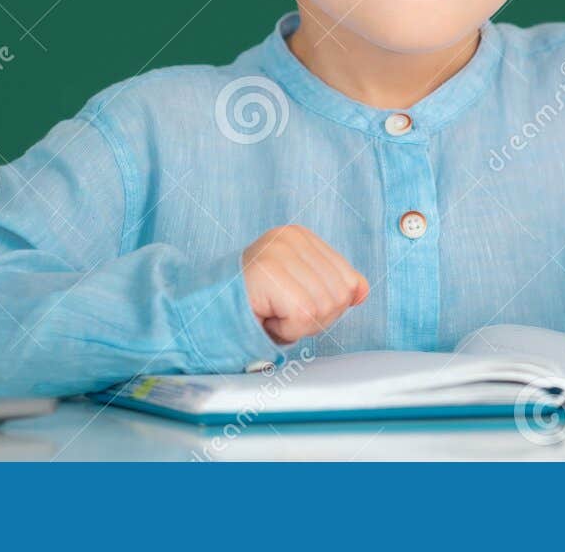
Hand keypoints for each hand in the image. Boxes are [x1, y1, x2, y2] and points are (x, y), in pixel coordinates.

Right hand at [241, 225, 368, 343]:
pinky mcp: (272, 274)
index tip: (293, 303)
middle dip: (314, 317)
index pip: (348, 278)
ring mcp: (281, 253)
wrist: (202, 310)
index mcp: (300, 236)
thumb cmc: (250, 303)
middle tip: (281, 312)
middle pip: (340, 295)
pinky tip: (265, 316)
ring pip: (324, 307)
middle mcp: (292, 238)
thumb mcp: (298, 289)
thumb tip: (362, 291)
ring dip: (298, 325)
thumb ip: (332, 286)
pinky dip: (287, 329)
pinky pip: (303, 317)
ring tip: (271, 312)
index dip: (327, 305)